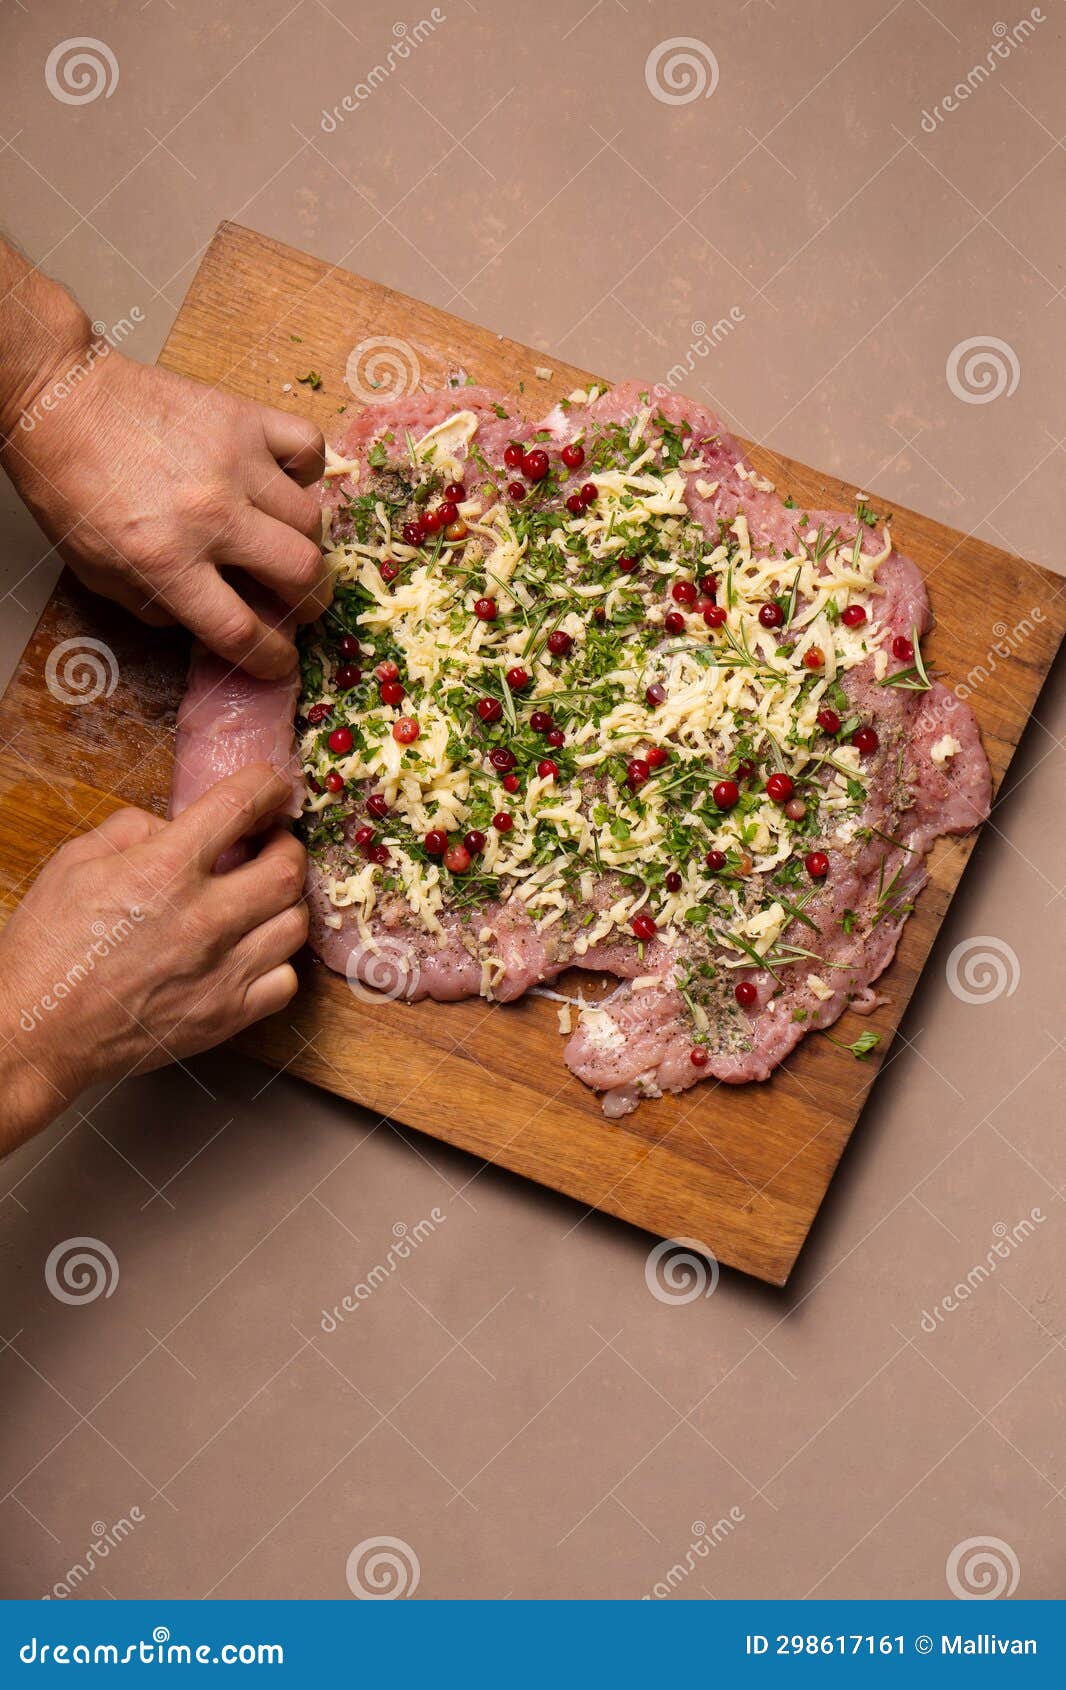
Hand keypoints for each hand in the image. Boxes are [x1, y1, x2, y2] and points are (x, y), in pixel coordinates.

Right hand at [0, 764, 307, 1154]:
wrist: (36, 1032)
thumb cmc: (48, 950)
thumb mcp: (75, 863)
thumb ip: (134, 830)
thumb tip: (179, 825)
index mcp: (163, 871)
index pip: (240, 805)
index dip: (267, 785)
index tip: (272, 786)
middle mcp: (204, 919)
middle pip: (289, 868)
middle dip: (286, 846)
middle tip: (269, 845)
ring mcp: (222, 972)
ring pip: (295, 925)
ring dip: (284, 903)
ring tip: (259, 899)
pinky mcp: (227, 1016)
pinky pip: (285, 982)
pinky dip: (277, 962)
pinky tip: (252, 953)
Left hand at [3, 346, 329, 678]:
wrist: (61, 402)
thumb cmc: (71, 489)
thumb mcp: (97, 572)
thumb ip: (156, 607)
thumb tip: (211, 622)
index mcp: (165, 562)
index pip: (241, 632)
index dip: (271, 659)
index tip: (280, 660)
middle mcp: (210, 516)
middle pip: (299, 576)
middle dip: (309, 603)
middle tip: (299, 600)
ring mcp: (234, 462)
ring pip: (311, 519)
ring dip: (306, 543)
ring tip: (285, 542)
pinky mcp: (244, 418)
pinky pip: (307, 447)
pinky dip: (306, 470)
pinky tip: (283, 481)